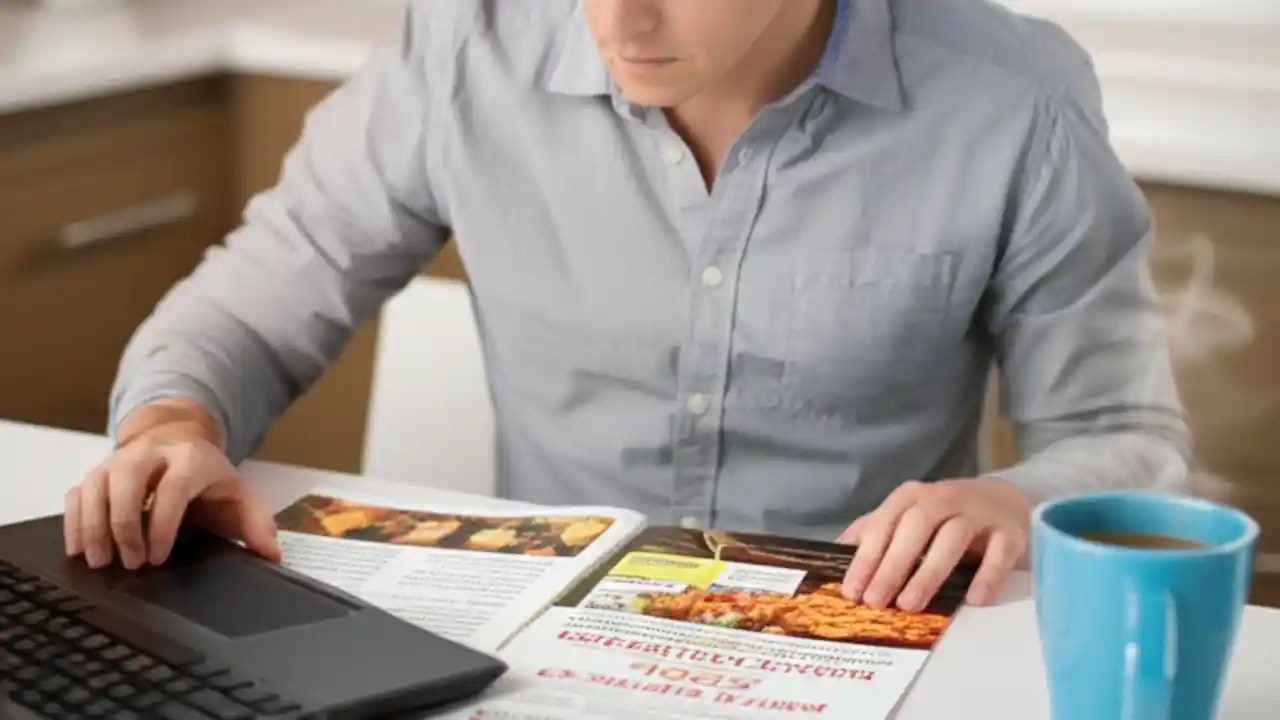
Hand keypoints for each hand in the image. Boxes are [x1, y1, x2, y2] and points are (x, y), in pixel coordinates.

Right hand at [63, 412, 280, 569]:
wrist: (179, 440)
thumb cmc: (208, 478)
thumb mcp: (238, 495)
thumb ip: (257, 524)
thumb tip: (272, 555)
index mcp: (191, 458)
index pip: (174, 486)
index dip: (163, 523)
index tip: (156, 557)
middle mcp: (151, 453)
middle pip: (127, 478)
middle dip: (124, 523)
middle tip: (128, 562)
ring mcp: (119, 460)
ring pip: (96, 484)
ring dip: (93, 524)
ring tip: (100, 561)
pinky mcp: (97, 471)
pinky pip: (77, 491)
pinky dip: (74, 520)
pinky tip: (78, 548)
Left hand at [838, 478, 1031, 611]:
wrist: (1002, 501)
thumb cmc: (943, 517)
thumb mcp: (906, 517)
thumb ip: (873, 532)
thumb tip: (833, 554)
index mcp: (912, 497)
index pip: (884, 524)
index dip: (866, 558)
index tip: (852, 591)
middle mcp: (944, 498)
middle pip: (916, 527)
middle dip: (893, 565)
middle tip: (877, 601)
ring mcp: (979, 513)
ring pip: (953, 537)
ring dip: (930, 571)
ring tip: (911, 604)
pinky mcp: (1010, 531)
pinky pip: (1000, 552)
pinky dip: (987, 575)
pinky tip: (973, 600)